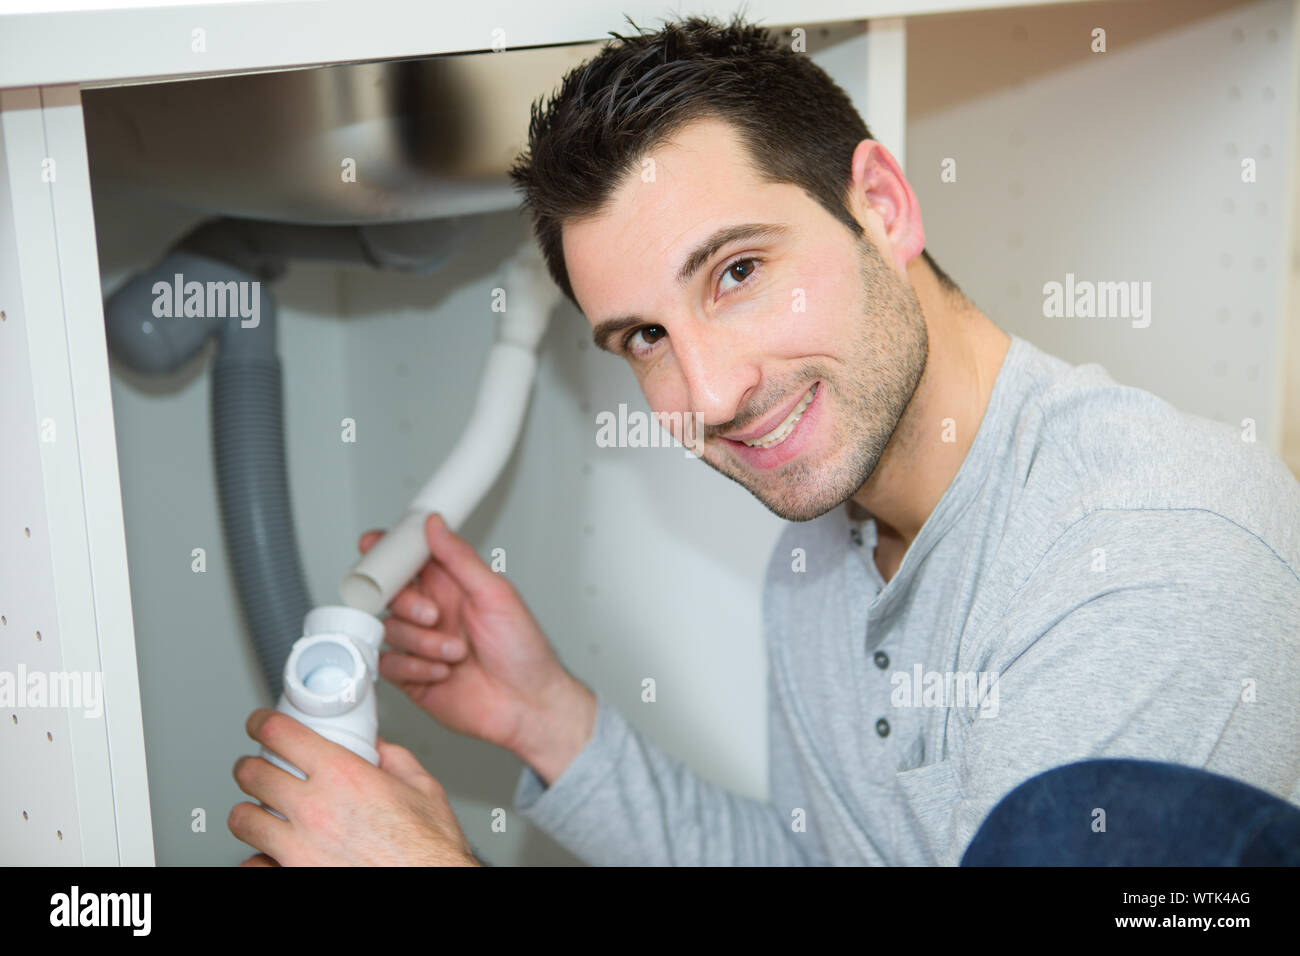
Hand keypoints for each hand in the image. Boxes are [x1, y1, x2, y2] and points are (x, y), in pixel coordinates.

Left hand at [228, 708, 478, 865]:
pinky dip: (257, 857)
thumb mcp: (423, 788)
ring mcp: (298, 848)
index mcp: (344, 775)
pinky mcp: (292, 875)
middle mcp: (314, 809)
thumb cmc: (428, 848)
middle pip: (251, 774)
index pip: (281, 733)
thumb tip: (378, 748)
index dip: (262, 722)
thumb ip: (396, 760)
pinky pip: (252, 864)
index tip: (259, 723)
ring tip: (260, 811)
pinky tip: (269, 853)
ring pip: (242, 819)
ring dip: (249, 812)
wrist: (430, 882)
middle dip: (249, 767)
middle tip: (255, 767)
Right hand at [359, 514, 594, 782]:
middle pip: (391, 594)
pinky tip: (442, 672)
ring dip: (422, 642)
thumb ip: (460, 559)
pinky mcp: (412, 676)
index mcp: (451, 587)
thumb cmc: (524, 650)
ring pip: (390, 630)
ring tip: (455, 653)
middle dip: (408, 604)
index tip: (373, 545)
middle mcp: (433, 613)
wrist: (528, 704)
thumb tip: (434, 524)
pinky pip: (390, 664)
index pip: (409, 560)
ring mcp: (421, 644)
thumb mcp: (496, 594)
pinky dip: (415, 668)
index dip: (388, 552)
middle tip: (434, 615)